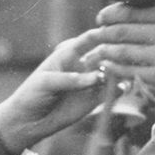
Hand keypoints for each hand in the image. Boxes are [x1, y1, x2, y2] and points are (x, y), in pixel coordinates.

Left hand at [0, 28, 125, 152]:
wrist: (28, 121)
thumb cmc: (32, 94)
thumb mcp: (46, 82)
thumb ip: (70, 79)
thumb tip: (96, 78)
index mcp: (69, 52)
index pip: (90, 38)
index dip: (104, 34)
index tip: (117, 33)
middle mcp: (83, 64)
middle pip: (106, 54)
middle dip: (117, 54)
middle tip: (125, 58)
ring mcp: (91, 82)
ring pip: (113, 73)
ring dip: (122, 71)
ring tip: (126, 73)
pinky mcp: (95, 99)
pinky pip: (112, 92)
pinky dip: (120, 89)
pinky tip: (124, 88)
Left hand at [78, 0, 154, 92]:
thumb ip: (153, 10)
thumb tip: (117, 10)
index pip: (129, 11)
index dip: (108, 14)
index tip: (101, 18)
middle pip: (121, 31)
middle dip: (101, 34)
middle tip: (93, 36)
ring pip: (122, 52)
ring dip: (103, 52)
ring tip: (95, 52)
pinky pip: (129, 71)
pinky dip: (113, 68)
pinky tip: (106, 66)